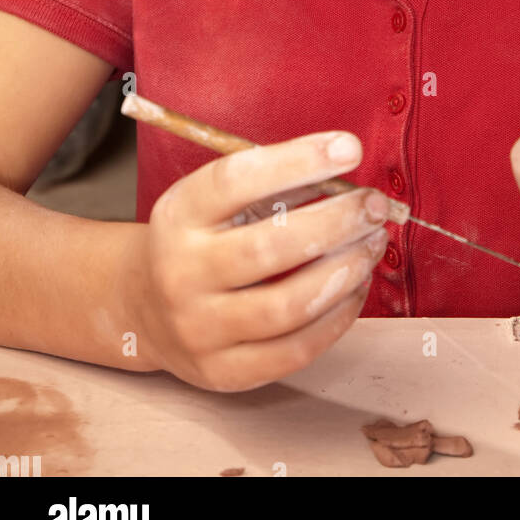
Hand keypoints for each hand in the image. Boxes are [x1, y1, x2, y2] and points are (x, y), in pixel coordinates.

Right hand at [125, 130, 388, 391]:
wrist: (144, 309)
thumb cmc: (201, 240)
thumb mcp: (213, 201)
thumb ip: (270, 185)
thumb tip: (345, 170)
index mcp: (179, 216)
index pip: (236, 180)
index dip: (298, 161)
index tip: (349, 148)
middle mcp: (181, 272)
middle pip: (269, 247)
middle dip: (337, 221)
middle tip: (374, 205)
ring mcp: (199, 328)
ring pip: (287, 305)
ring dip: (345, 270)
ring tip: (373, 244)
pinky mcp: (223, 371)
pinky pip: (294, 351)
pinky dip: (337, 318)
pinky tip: (355, 287)